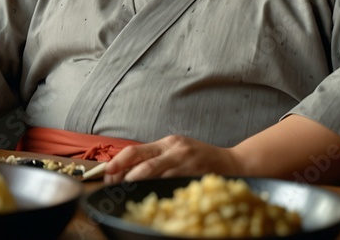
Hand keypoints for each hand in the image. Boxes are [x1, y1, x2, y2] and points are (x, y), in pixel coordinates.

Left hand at [103, 135, 240, 183]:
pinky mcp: (194, 177)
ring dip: (138, 185)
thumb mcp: (177, 150)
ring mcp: (185, 164)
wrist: (232, 163)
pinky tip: (149, 198)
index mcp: (168, 142)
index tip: (107, 171)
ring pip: (155, 176)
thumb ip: (156, 157)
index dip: (119, 161)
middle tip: (113, 186)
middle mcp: (175, 150)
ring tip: (125, 192)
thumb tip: (127, 169)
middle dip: (124, 176)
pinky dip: (157, 191)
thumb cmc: (200, 158)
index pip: (137, 150)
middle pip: (143, 163)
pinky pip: (171, 186)